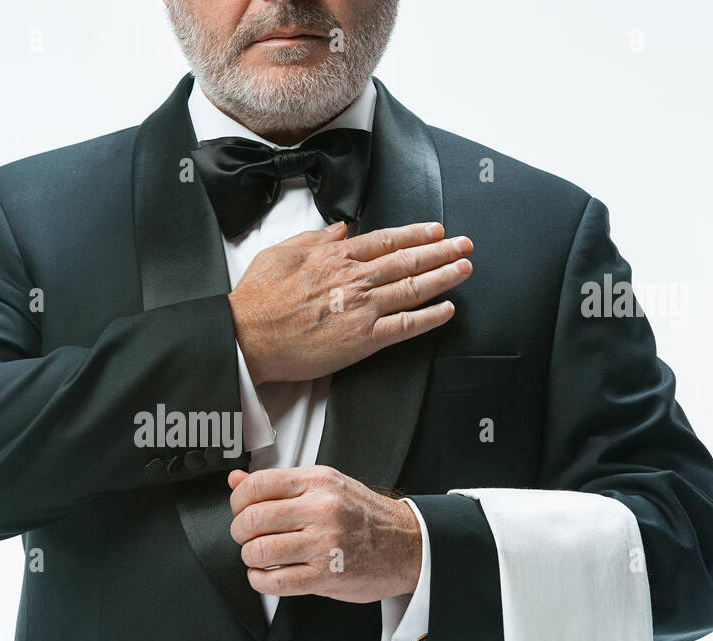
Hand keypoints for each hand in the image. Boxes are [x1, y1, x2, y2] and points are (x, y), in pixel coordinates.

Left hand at [227, 465, 421, 602]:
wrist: (408, 544)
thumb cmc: (366, 515)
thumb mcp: (326, 486)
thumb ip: (280, 484)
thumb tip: (237, 480)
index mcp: (318, 482)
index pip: (257, 485)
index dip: (237, 500)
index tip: (239, 509)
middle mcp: (321, 510)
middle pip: (253, 519)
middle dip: (239, 531)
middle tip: (246, 535)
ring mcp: (324, 544)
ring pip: (260, 551)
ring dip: (250, 557)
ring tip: (259, 556)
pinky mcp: (326, 576)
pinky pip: (276, 582)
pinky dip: (259, 581)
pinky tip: (264, 575)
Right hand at [228, 221, 472, 384]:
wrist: (247, 336)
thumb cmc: (257, 299)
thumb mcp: (281, 252)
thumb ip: (315, 238)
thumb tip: (341, 229)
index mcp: (334, 257)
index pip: (385, 240)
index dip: (414, 234)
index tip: (435, 231)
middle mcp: (353, 279)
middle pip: (407, 260)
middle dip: (441, 251)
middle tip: (465, 245)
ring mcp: (361, 308)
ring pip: (413, 288)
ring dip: (444, 276)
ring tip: (465, 268)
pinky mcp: (362, 339)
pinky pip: (405, 326)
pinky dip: (429, 317)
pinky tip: (448, 309)